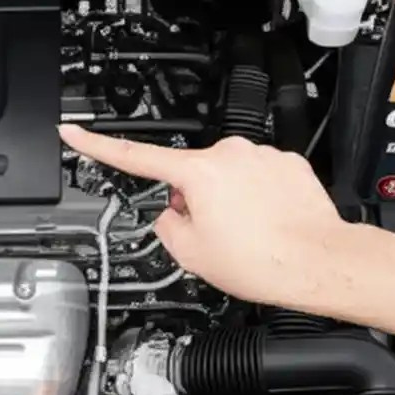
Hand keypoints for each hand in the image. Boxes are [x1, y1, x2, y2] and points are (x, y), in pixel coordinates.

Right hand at [59, 125, 351, 307]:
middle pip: (191, 175)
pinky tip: (269, 225)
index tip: (74, 131)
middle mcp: (230, 154)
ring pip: (227, 178)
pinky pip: (258, 179)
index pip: (134, 156)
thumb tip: (173, 214)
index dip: (97, 145)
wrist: (320, 263)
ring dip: (229, 202)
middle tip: (215, 237)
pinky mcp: (287, 164)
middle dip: (195, 202)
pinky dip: (258, 201)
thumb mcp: (192, 254)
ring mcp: (261, 156)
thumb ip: (167, 226)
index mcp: (198, 172)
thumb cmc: (263, 261)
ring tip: (249, 236)